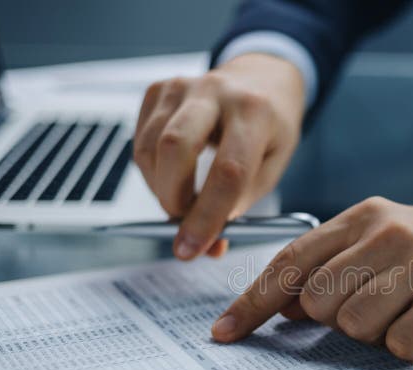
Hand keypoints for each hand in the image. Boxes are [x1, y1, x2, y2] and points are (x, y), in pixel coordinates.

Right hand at [133, 54, 305, 259]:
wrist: (263, 79)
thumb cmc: (270, 127)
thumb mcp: (272, 166)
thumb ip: (240, 204)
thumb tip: (205, 244)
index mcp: (255, 112)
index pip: (228, 171)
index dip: (207, 216)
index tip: (192, 248)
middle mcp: (216, 92)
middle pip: (176, 148)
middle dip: (173, 199)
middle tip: (183, 223)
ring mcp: (182, 86)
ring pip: (150, 148)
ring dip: (161, 190)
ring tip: (184, 201)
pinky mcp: (158, 90)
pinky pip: (140, 141)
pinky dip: (152, 172)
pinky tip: (173, 177)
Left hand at [212, 197, 412, 359]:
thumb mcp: (395, 244)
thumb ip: (340, 265)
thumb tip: (282, 307)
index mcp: (367, 214)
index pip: (291, 261)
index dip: (252, 302)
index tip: (226, 334)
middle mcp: (390, 230)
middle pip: (316, 302)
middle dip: (337, 322)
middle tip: (382, 310)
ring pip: (354, 327)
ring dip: (378, 335)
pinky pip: (400, 345)